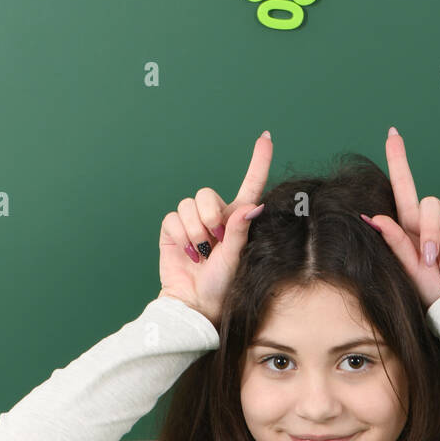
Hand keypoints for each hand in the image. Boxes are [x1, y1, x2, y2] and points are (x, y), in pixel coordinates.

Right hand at [158, 133, 272, 327]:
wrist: (192, 304)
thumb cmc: (221, 287)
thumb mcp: (236, 259)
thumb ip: (240, 231)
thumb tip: (252, 205)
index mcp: (238, 219)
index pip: (250, 184)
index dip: (258, 161)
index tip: (266, 137)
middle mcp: (216, 216)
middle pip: (207, 194)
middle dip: (209, 218)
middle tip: (213, 243)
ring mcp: (193, 222)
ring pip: (189, 204)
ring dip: (194, 230)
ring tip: (200, 252)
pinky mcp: (174, 229)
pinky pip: (173, 217)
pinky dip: (179, 235)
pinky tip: (186, 252)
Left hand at [365, 128, 439, 308]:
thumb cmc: (431, 292)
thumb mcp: (408, 268)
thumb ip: (394, 241)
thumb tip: (372, 216)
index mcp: (412, 227)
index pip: (404, 187)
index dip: (398, 159)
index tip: (392, 132)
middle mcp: (434, 221)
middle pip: (429, 202)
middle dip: (428, 232)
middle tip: (430, 259)